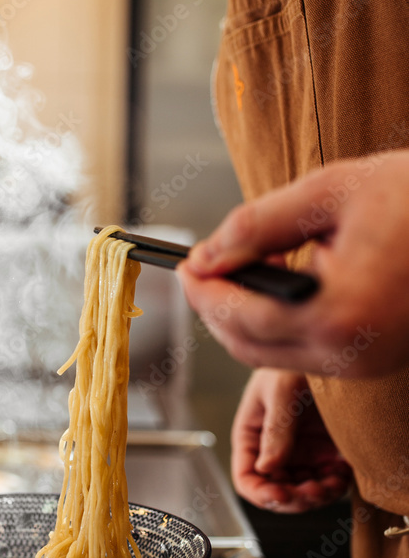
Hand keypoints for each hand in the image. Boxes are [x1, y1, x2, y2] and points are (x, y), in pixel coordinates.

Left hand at [178, 151, 408, 376]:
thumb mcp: (329, 192)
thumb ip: (256, 226)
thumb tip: (205, 254)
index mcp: (341, 314)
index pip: (244, 319)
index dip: (205, 293)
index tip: (183, 266)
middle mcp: (353, 354)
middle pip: (250, 349)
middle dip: (216, 310)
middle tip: (199, 270)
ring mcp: (366, 365)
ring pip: (273, 358)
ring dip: (243, 320)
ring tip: (237, 269)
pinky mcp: (375, 361)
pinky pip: (305, 353)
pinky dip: (276, 327)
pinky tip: (274, 286)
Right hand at [232, 368, 351, 512]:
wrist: (330, 349)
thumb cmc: (295, 362)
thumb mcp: (283, 392)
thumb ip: (275, 430)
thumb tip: (267, 467)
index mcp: (252, 435)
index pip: (246, 477)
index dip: (261, 493)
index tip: (282, 495)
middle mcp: (273, 448)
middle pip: (276, 491)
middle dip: (295, 498)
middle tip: (315, 491)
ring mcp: (300, 452)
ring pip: (302, 493)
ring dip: (317, 496)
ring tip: (332, 483)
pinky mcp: (325, 452)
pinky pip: (326, 482)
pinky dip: (334, 486)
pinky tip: (342, 474)